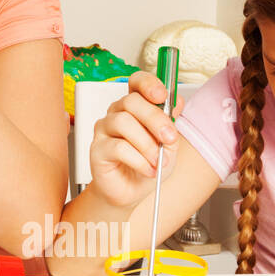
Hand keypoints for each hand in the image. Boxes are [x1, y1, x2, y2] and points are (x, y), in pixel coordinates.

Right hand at [88, 72, 186, 207]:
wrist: (132, 193)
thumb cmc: (148, 165)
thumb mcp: (168, 144)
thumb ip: (171, 122)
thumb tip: (177, 100)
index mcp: (134, 107)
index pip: (136, 82)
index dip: (148, 84)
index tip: (162, 96)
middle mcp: (116, 113)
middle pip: (132, 101)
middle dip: (156, 120)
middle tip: (169, 139)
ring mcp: (104, 130)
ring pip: (123, 122)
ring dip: (147, 144)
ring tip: (157, 161)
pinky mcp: (97, 149)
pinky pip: (118, 147)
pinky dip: (139, 160)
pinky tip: (147, 169)